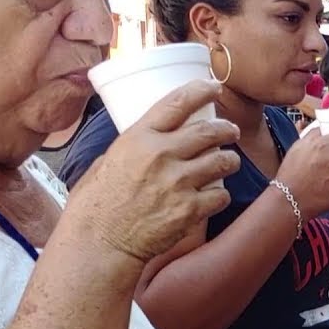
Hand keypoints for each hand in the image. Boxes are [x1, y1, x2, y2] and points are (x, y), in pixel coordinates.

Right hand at [67, 80, 239, 262]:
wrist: (99, 242)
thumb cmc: (97, 203)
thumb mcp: (107, 161)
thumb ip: (133, 147)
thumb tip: (150, 137)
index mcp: (138, 138)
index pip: (177, 103)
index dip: (201, 90)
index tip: (214, 86)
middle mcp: (161, 155)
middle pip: (209, 131)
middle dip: (227, 129)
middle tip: (232, 131)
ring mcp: (178, 182)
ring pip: (222, 161)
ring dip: (230, 160)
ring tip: (229, 161)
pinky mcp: (189, 209)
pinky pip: (221, 195)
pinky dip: (221, 195)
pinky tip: (216, 196)